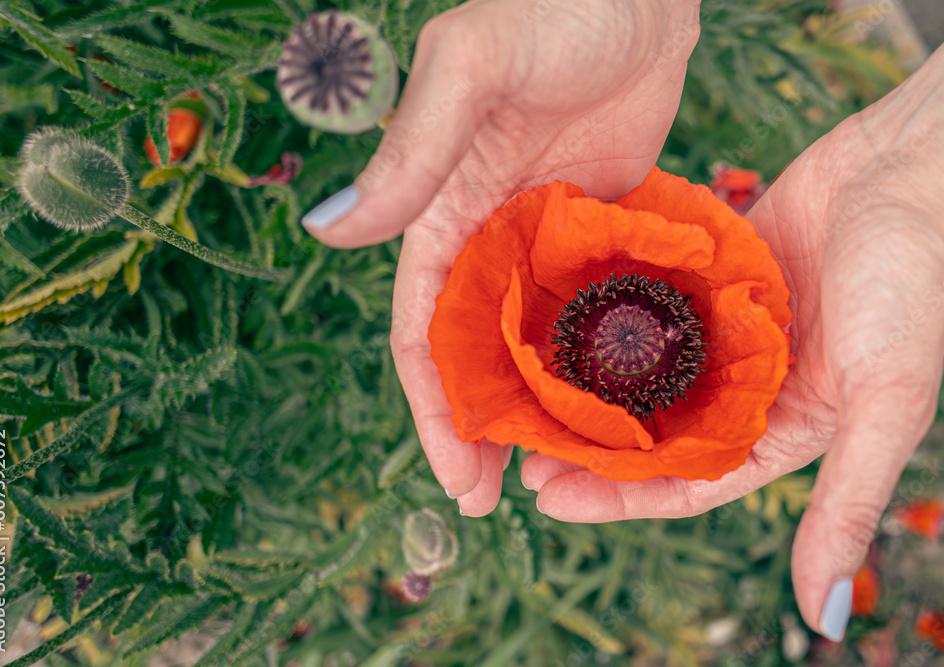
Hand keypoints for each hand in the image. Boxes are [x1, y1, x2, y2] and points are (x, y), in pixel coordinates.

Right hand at [307, 0, 701, 514]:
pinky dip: (594, 365)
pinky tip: (613, 408)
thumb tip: (329, 226)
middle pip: (475, 358)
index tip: (457, 476)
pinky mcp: (600, 236)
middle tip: (500, 504)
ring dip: (537, 412)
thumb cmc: (551, 10)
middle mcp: (488, 240)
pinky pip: (592, 315)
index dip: (433, 409)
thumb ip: (414, 149)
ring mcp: (546, 244)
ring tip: (561, 476)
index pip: (425, 332)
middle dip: (479, 431)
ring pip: (533, 349)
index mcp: (442, 214)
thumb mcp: (472, 70)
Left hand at [525, 14, 943, 638]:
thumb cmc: (909, 287)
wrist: (908, 173)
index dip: (616, 499)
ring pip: (639, 369)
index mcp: (777, 427)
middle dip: (586, 445)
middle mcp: (742, 385)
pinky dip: (606, 315)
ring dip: (587, 381)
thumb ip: (849, 504)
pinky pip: (645, 304)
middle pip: (648, 429)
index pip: (681, 482)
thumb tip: (824, 617)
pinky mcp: (705, 276)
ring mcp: (720, 329)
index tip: (547, 499)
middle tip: (517, 449)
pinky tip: (557, 316)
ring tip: (524, 389)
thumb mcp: (884, 404)